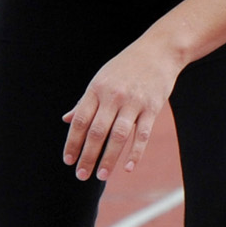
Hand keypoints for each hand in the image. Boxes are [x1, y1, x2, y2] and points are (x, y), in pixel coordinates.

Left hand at [61, 36, 183, 181]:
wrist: (159, 50)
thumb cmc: (126, 67)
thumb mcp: (101, 79)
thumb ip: (85, 101)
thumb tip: (67, 120)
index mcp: (96, 89)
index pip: (81, 121)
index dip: (73, 142)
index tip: (68, 160)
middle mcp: (113, 96)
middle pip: (97, 131)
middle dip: (88, 156)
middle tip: (82, 176)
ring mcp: (134, 102)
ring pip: (118, 135)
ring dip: (109, 158)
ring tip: (102, 175)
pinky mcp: (152, 107)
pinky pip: (142, 134)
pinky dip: (135, 152)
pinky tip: (128, 168)